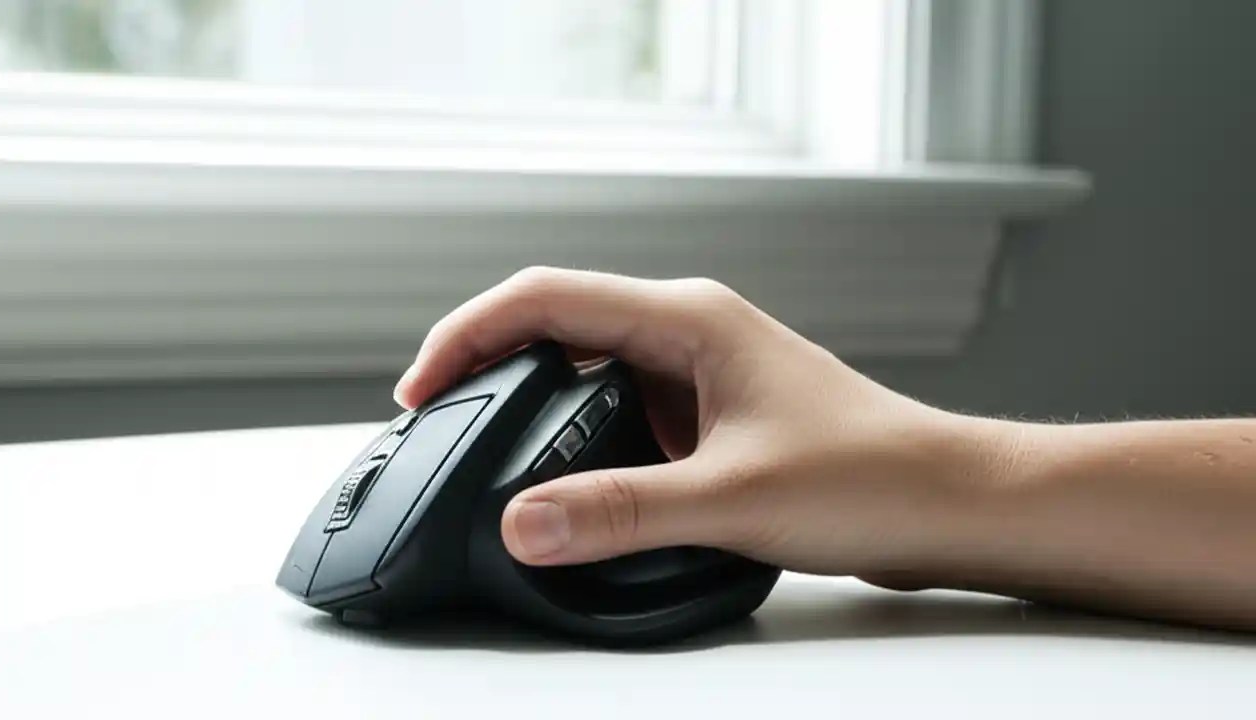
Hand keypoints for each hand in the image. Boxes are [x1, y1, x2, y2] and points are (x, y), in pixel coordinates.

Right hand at [393, 267, 1006, 579]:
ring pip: (586, 366)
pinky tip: (557, 471)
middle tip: (434, 420)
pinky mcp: (710, 414)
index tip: (420, 390)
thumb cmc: (870, 476)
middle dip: (485, 362)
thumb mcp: (731, 499)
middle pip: (556, 323)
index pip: (546, 298)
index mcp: (688, 318)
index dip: (468, 335)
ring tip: (477, 444)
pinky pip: (620, 407)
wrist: (948, 502)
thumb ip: (619, 511)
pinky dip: (573, 431)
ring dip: (528, 397)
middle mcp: (689, 331)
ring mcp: (700, 372)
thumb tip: (521, 523)